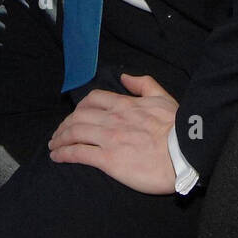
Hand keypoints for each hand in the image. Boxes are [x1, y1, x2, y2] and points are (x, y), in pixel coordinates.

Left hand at [48, 73, 178, 194]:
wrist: (183, 155)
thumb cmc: (177, 129)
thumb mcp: (162, 98)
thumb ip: (143, 84)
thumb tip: (125, 76)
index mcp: (124, 105)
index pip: (93, 99)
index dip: (80, 107)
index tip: (75, 116)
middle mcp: (112, 120)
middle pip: (78, 116)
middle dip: (65, 125)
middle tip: (59, 133)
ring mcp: (108, 139)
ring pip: (74, 133)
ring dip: (59, 138)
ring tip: (53, 145)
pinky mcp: (108, 160)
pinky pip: (78, 153)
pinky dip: (63, 153)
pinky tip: (57, 157)